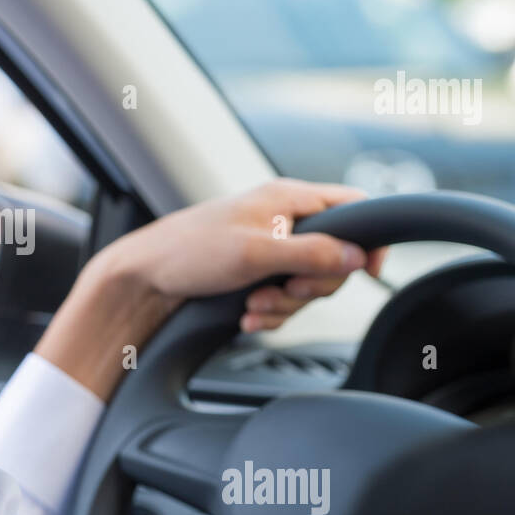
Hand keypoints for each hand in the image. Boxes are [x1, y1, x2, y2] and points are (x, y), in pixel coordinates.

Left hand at [103, 178, 387, 332]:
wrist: (142, 279)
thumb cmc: (188, 251)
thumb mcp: (256, 252)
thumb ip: (312, 252)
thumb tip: (359, 256)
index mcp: (289, 199)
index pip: (354, 207)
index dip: (370, 238)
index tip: (371, 271)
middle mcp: (284, 220)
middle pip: (336, 258)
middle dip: (312, 286)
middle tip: (286, 291)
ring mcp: (270, 249)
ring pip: (307, 286)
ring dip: (284, 305)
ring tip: (253, 305)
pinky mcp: (255, 276)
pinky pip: (282, 301)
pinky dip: (268, 314)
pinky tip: (245, 316)